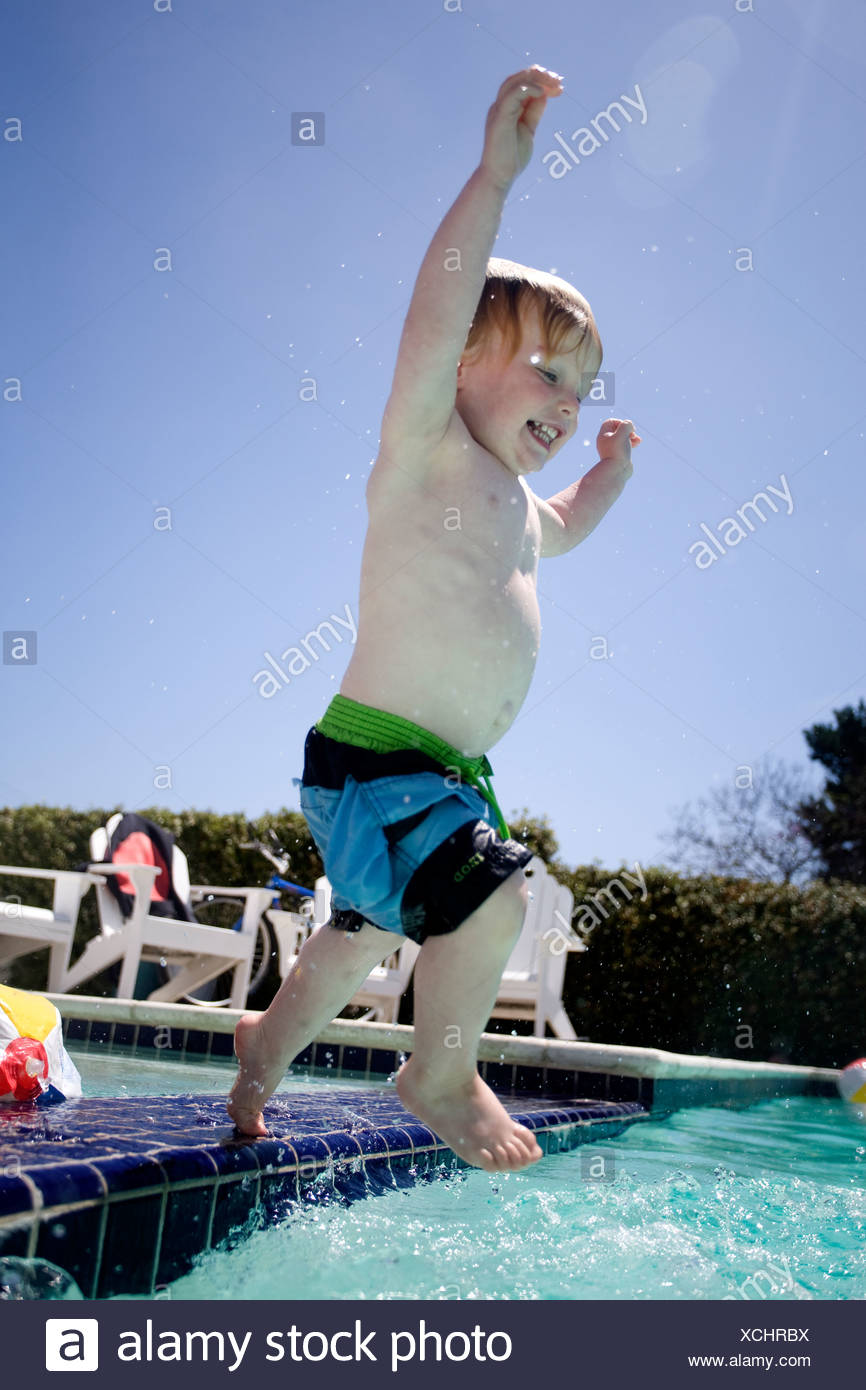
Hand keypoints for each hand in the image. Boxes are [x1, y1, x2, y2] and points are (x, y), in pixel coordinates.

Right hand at [480, 66, 563, 189]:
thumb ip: (534, 111)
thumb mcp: (529, 129)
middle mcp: (500, 105)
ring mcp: (498, 110)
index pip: (523, 83)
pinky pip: (512, 95)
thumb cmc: (512, 157)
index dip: (542, 80)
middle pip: (519, 77)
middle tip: (559, 81)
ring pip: (515, 81)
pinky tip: (541, 92)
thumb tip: (544, 94)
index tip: (559, 87)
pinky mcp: (499, 118)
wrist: (499, 177)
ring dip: (536, 78)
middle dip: (541, 75)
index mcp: (507, 108)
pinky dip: (528, 88)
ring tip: (553, 82)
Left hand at [597, 418, 640, 467]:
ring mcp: (613, 449)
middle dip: (628, 430)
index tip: (626, 429)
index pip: (611, 422)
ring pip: (623, 437)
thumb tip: (629, 425)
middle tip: (632, 434)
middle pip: (618, 429)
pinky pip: (625, 445)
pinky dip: (631, 443)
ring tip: (637, 440)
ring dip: (632, 436)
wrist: (616, 472)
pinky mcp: (619, 455)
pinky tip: (637, 444)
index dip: (620, 422)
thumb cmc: (617, 453)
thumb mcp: (622, 434)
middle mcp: (606, 442)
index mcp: (603, 436)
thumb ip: (626, 425)